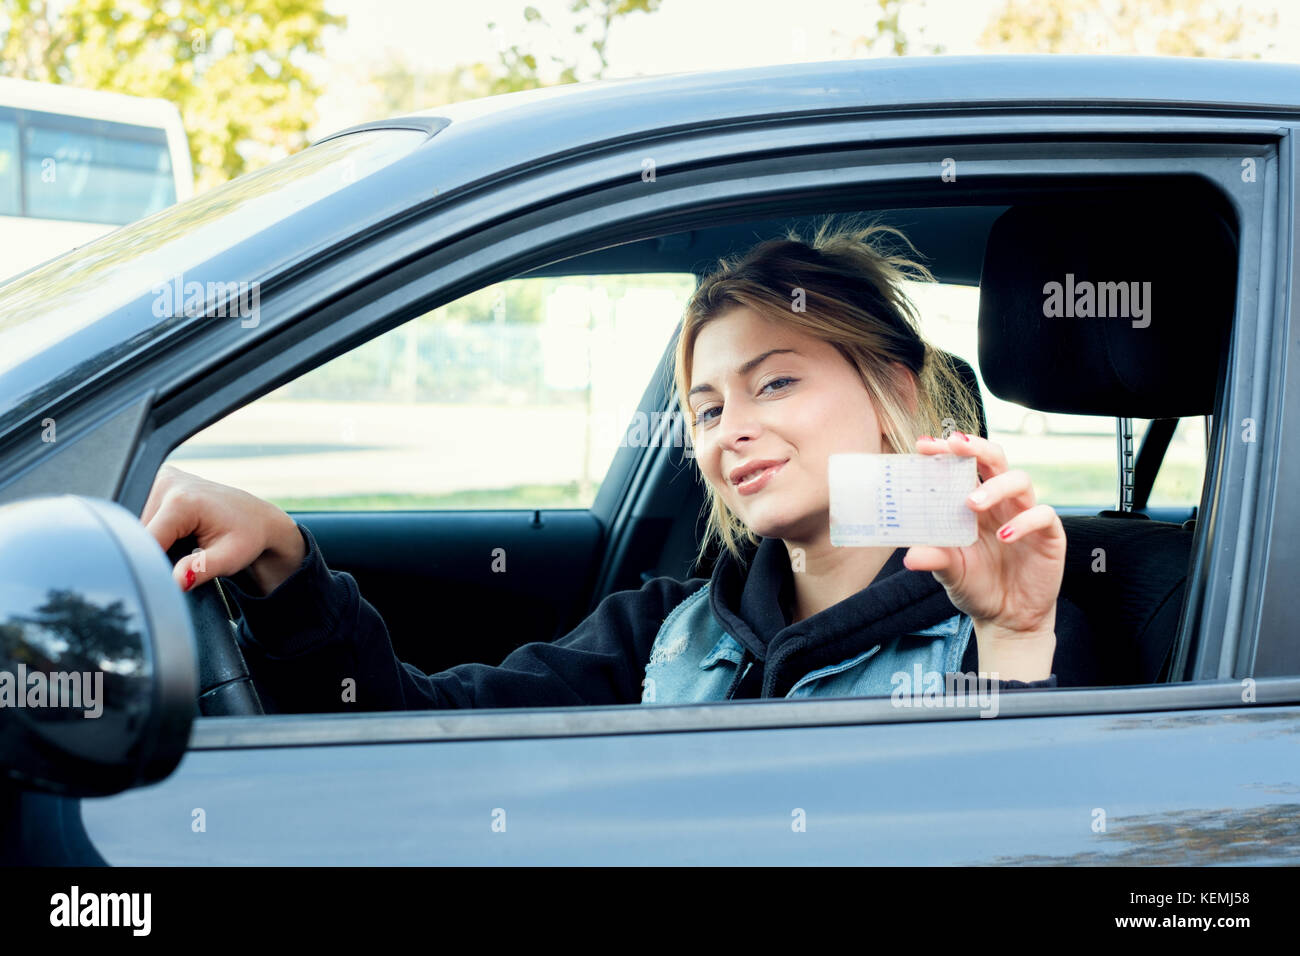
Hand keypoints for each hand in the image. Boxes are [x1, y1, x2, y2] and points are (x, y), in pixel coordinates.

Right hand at [140, 464, 305, 595]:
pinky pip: (142, 515)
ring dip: (152, 542)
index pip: (146, 543)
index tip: (166, 579)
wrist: (257, 518)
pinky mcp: (158, 481)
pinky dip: (154, 531)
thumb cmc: (247, 538)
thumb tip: (175, 582)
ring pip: (137, 526)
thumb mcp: (230, 558)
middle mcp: (166, 482)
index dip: (152, 564)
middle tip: (183, 557)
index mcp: (181, 501)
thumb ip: (201, 569)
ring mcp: (161, 478)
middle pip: (138, 534)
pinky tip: (175, 534)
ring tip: (183, 544)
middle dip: (153, 552)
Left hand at [902, 431, 1065, 644]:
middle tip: (956, 445)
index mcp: (973, 503)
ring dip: (996, 486)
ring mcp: (1025, 515)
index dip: (947, 451)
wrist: (1007, 619)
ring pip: (1020, 480)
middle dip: (976, 448)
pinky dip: (1024, 521)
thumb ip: (933, 558)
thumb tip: (909, 556)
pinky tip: (1005, 536)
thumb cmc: (977, 586)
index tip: (924, 445)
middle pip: (995, 460)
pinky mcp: (1049, 535)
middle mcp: (1000, 503)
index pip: (963, 466)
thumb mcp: (950, 572)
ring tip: (972, 504)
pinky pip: (1043, 515)